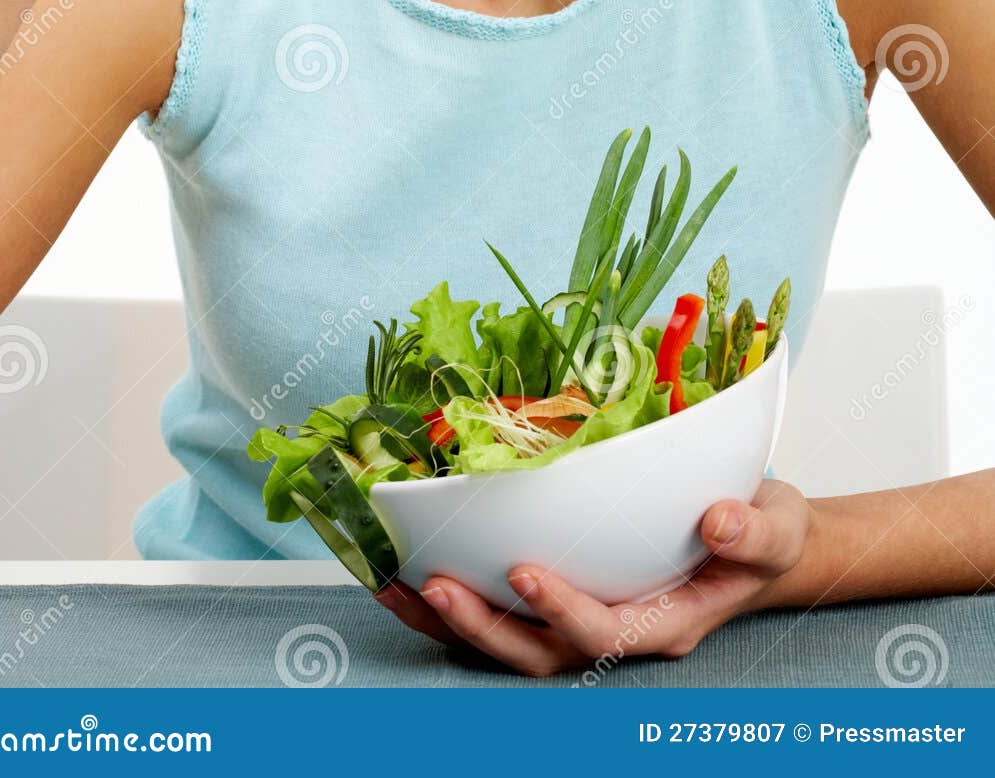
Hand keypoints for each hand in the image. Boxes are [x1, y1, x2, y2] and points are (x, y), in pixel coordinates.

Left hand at [374, 479, 812, 676]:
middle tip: (435, 586)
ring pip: (511, 642)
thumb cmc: (763, 532)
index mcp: (665, 620)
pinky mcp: (566, 596)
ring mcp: (588, 616)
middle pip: (541, 653)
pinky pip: (504, 612)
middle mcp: (618, 627)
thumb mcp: (778, 529)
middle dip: (484, 627)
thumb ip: (754, 532)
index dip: (563, 610)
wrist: (756, 537)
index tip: (524, 571)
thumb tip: (720, 522)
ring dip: (452, 621)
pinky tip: (411, 568)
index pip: (606, 632)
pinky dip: (456, 599)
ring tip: (398, 585)